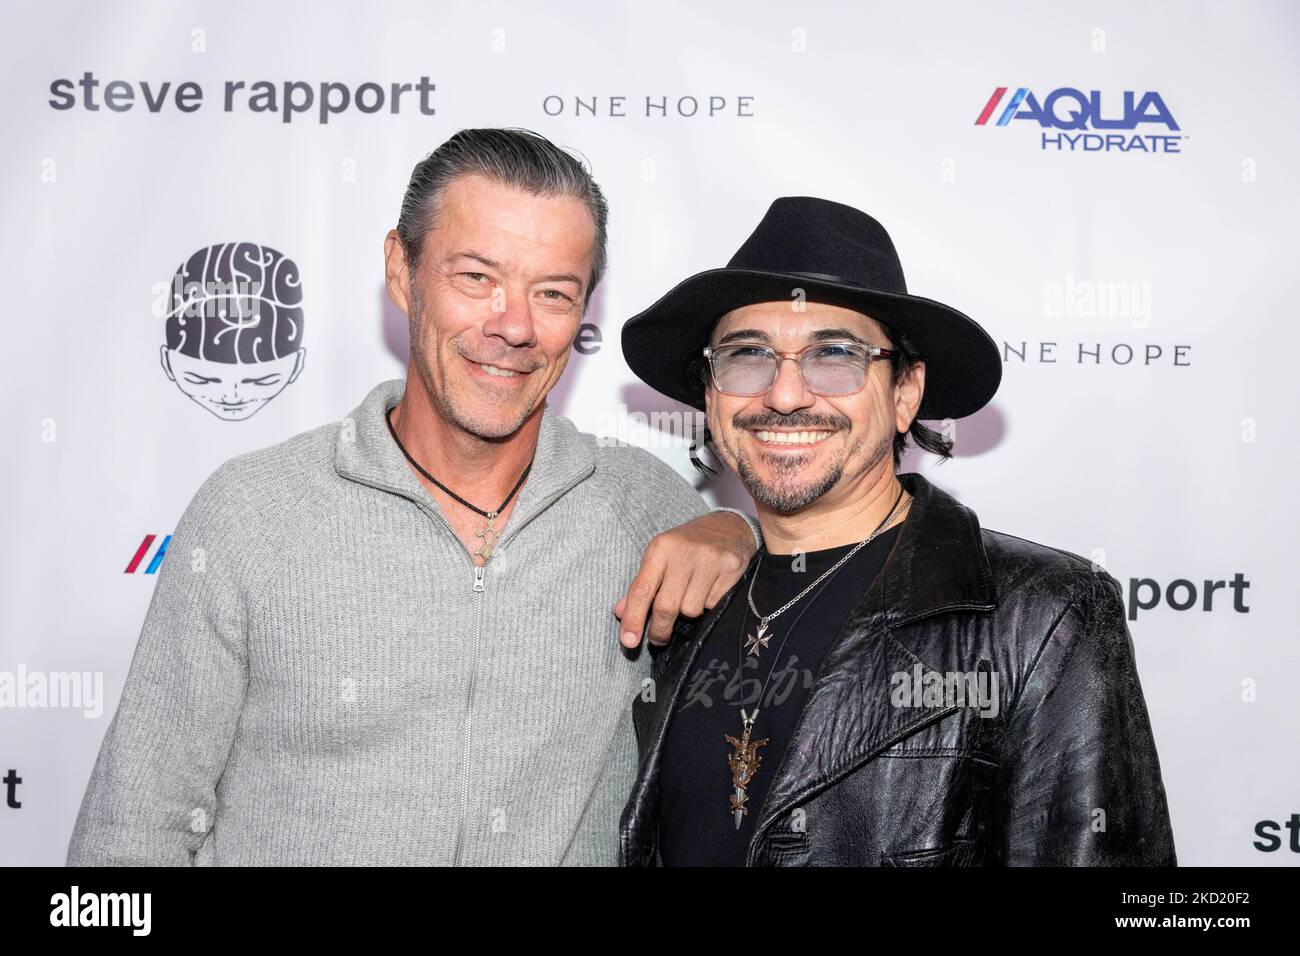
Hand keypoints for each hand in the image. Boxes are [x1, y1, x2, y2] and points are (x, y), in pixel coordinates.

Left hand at [615, 511, 756, 647]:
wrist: (729, 527)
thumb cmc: (687, 546)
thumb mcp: (660, 557)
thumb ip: (642, 585)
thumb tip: (620, 612)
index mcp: (661, 547)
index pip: (641, 589)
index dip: (633, 619)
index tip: (628, 642)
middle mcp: (684, 552)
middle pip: (666, 606)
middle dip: (660, 629)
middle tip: (658, 638)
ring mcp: (710, 560)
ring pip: (691, 610)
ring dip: (689, 612)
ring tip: (692, 596)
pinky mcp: (731, 569)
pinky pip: (714, 605)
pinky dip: (708, 605)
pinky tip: (710, 589)